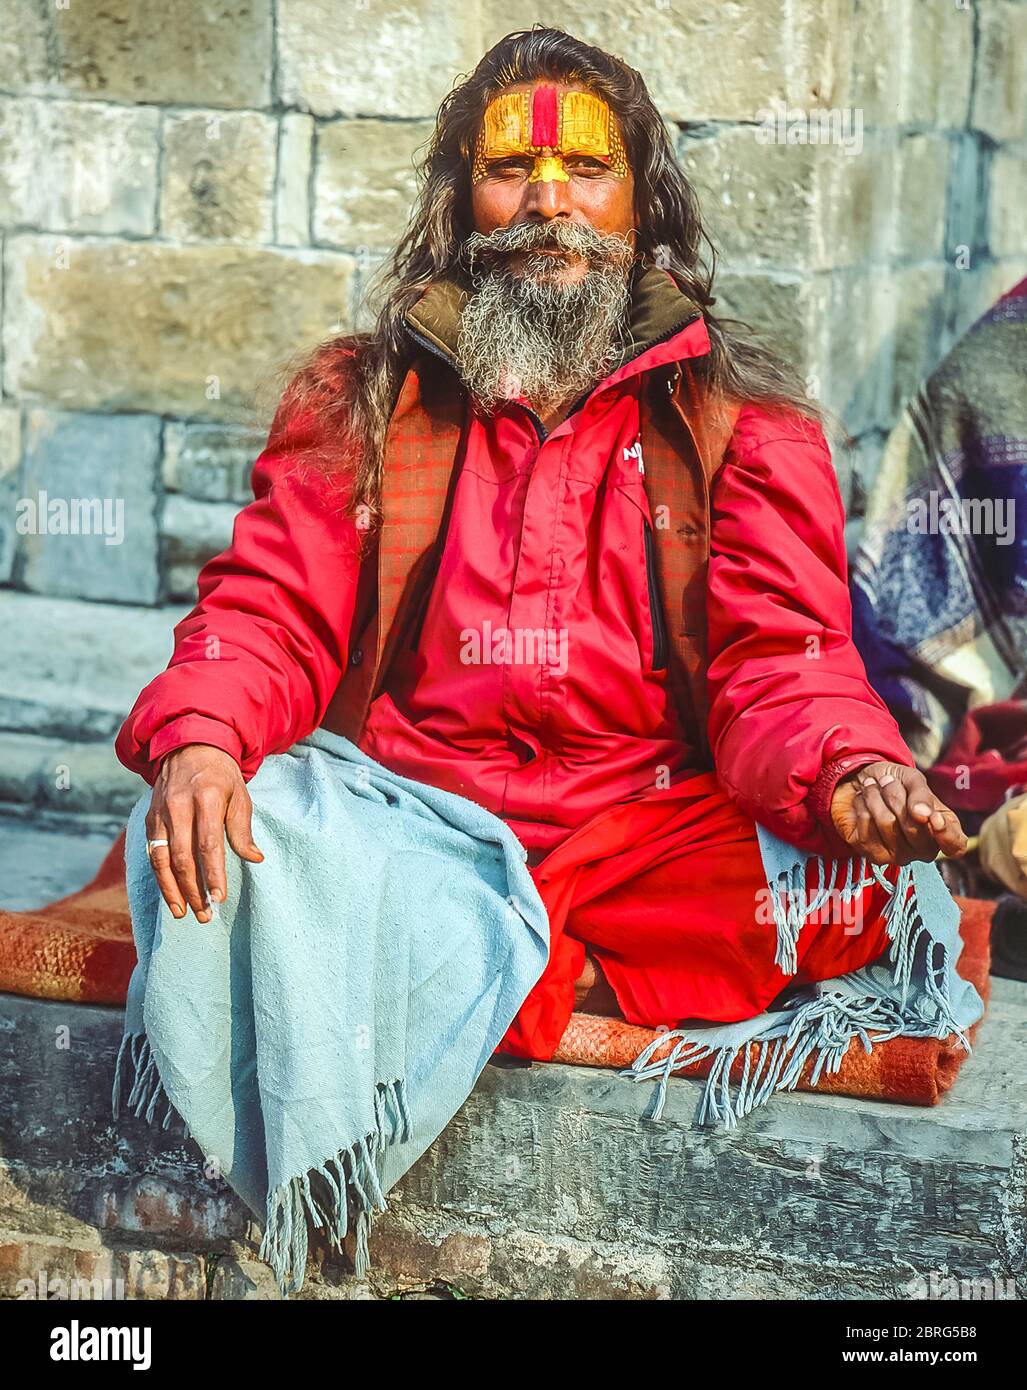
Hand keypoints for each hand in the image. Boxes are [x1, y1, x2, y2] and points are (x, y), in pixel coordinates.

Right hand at [145, 743, 262, 921]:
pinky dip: (161, 877)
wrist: (188, 748)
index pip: (208, 843)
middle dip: (193, 890)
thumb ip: (243, 829)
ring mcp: (160, 813)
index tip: (219, 898)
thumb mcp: (240, 795)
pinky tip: (171, 895)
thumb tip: (255, 859)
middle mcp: (178, 806)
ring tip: (184, 913)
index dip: (212, 873)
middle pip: (183, 857)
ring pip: (162, 859)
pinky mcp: (149, 820)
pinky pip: (153, 854)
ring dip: (172, 890)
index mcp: (207, 798)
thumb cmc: (221, 776)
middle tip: (205, 915)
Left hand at [829, 760, 967, 865]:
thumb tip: (923, 815)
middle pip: (913, 828)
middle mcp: (924, 850)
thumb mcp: (912, 780)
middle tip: (887, 781)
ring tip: (871, 787)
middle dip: (896, 796)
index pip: (955, 845)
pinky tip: (862, 801)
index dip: (946, 834)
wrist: (860, 782)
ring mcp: (899, 856)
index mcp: (943, 831)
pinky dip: (862, 806)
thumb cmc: (895, 784)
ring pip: (887, 824)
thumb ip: (922, 795)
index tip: (935, 817)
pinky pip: (866, 828)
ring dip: (875, 797)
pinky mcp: (874, 856)